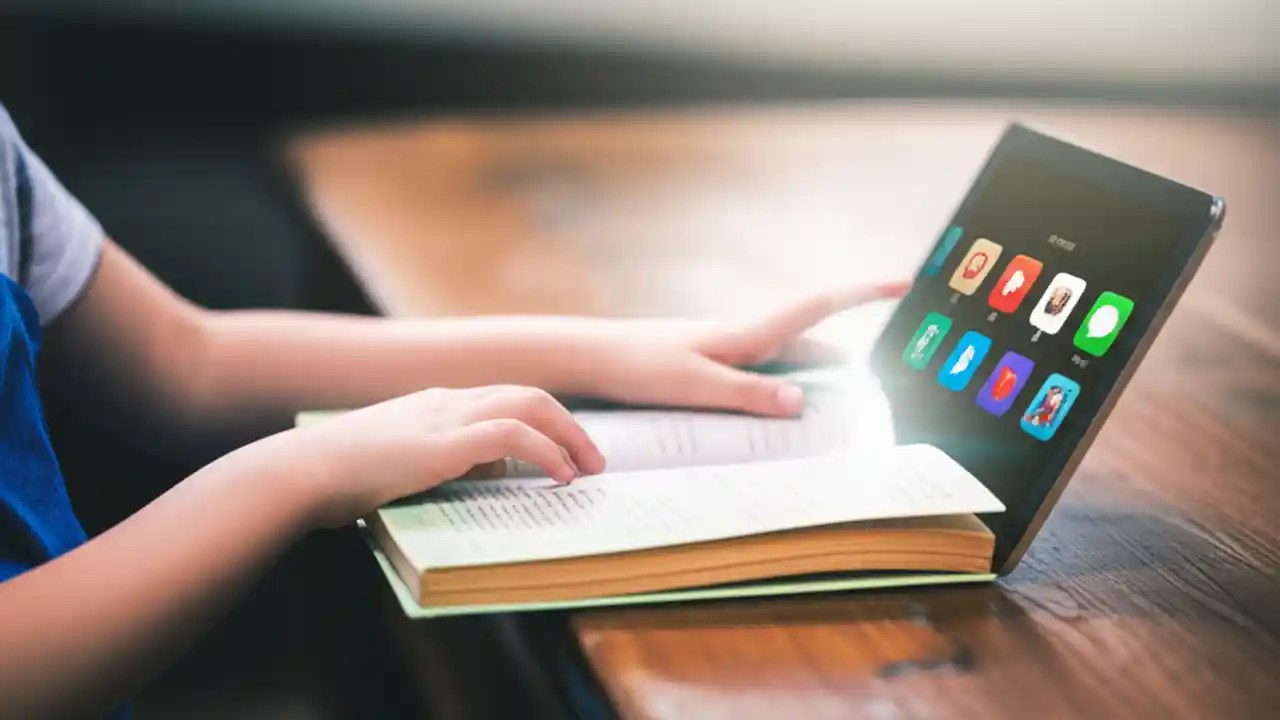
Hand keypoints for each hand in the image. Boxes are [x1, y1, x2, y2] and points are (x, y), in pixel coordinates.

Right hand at [268, 386, 604, 527]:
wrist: (299, 474)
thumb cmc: (336, 478)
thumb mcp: (394, 465)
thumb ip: (434, 465)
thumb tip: (477, 480)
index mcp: (434, 404)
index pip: (503, 398)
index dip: (542, 421)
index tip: (566, 450)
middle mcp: (445, 401)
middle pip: (527, 394)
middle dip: (568, 425)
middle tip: (594, 460)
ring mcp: (445, 417)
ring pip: (528, 405)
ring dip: (568, 436)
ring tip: (588, 470)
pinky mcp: (443, 444)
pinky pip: (512, 435)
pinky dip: (546, 452)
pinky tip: (561, 476)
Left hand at [588, 281, 909, 416]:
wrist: (593, 357)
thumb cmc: (639, 367)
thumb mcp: (696, 385)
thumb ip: (747, 394)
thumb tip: (802, 401)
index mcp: (746, 336)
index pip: (817, 308)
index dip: (863, 294)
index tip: (904, 281)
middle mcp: (742, 338)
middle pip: (809, 338)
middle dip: (845, 353)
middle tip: (878, 374)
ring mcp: (726, 350)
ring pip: (785, 358)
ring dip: (814, 373)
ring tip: (841, 397)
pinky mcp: (709, 365)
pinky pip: (761, 374)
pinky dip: (781, 386)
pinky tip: (779, 407)